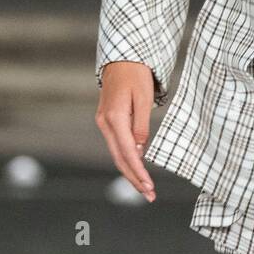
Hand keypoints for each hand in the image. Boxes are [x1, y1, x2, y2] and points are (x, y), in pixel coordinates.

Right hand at [95, 61, 157, 200]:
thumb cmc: (136, 74)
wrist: (122, 58)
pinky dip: (127, 158)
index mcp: (115, 117)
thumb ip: (141, 125)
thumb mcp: (144, 97)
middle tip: (150, 195)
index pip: (127, 152)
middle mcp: (105, 123)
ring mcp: (104, 122)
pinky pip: (116, 144)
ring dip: (130, 171)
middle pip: (119, 158)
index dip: (138, 171)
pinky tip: (137, 167)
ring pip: (117, 154)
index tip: (149, 186)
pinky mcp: (107, 121)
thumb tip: (140, 150)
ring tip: (144, 187)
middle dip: (134, 179)